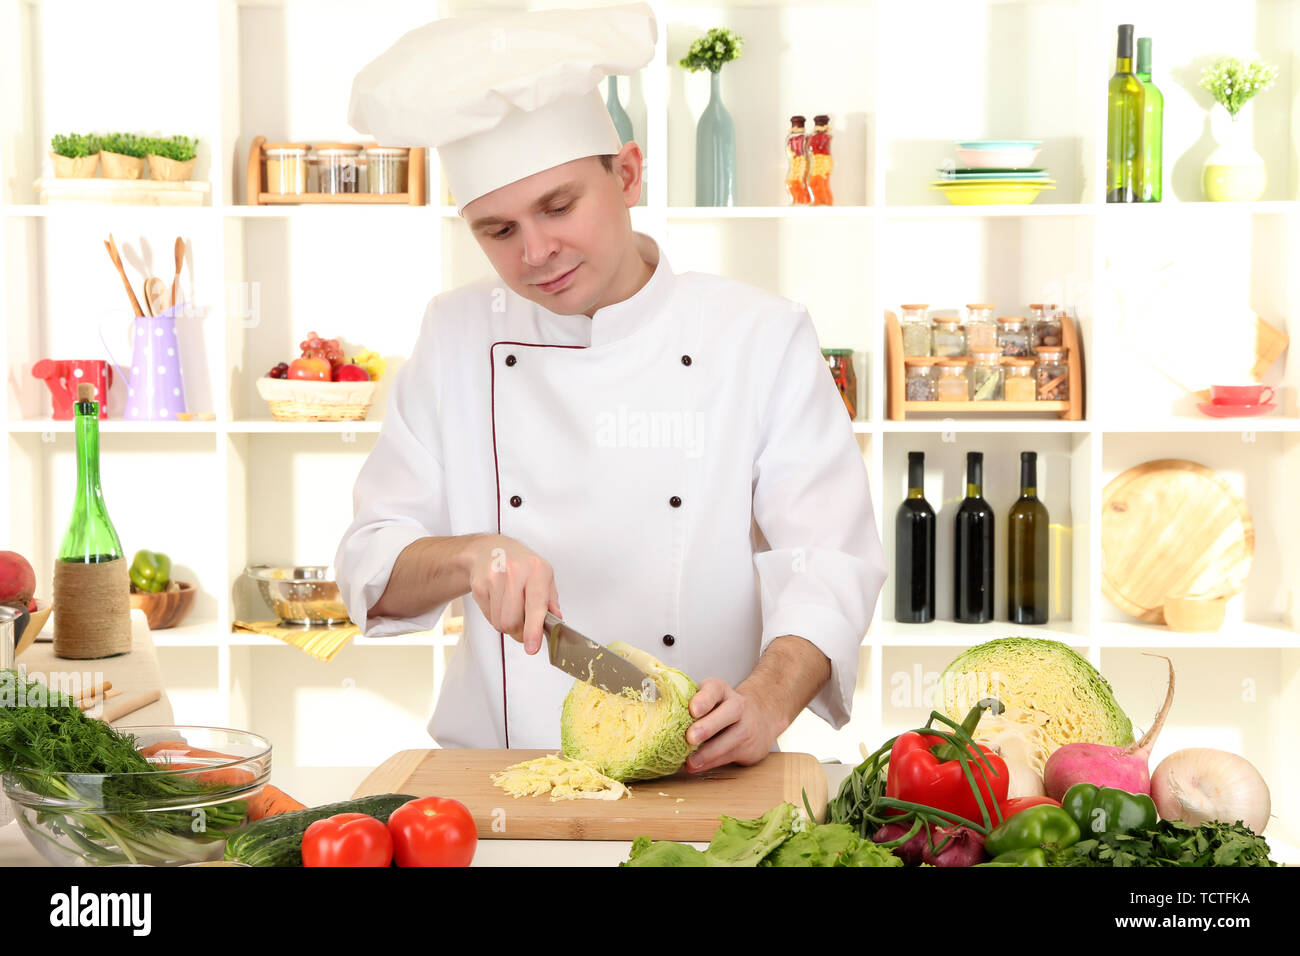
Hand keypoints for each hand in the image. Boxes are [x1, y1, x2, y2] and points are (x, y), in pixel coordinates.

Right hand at [465, 534, 559, 654]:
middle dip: (519, 633)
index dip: (533, 629)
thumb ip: (551, 601)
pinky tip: (500, 603)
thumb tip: (556, 622)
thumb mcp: (544, 575)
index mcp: (536, 570)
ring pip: (500, 623)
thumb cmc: (521, 563)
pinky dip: (496, 617)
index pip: (536, 605)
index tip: (532, 647)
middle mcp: (515, 572)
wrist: (490, 549)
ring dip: (507, 626)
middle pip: (513, 621)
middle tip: (524, 629)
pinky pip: (489, 618)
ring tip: (512, 610)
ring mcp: (494, 579)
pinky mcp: (479, 587)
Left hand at [682, 678, 786, 773]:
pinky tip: (696, 767)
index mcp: (720, 690)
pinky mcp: (749, 747)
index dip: (704, 699)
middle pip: (728, 713)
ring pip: (730, 738)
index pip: (714, 689)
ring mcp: (746, 726)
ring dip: (708, 752)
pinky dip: (711, 763)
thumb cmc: (721, 709)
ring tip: (690, 762)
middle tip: (690, 738)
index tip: (692, 710)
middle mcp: (737, 705)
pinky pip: (729, 756)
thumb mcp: (708, 698)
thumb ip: (686, 702)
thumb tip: (652, 711)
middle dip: (708, 726)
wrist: (759, 718)